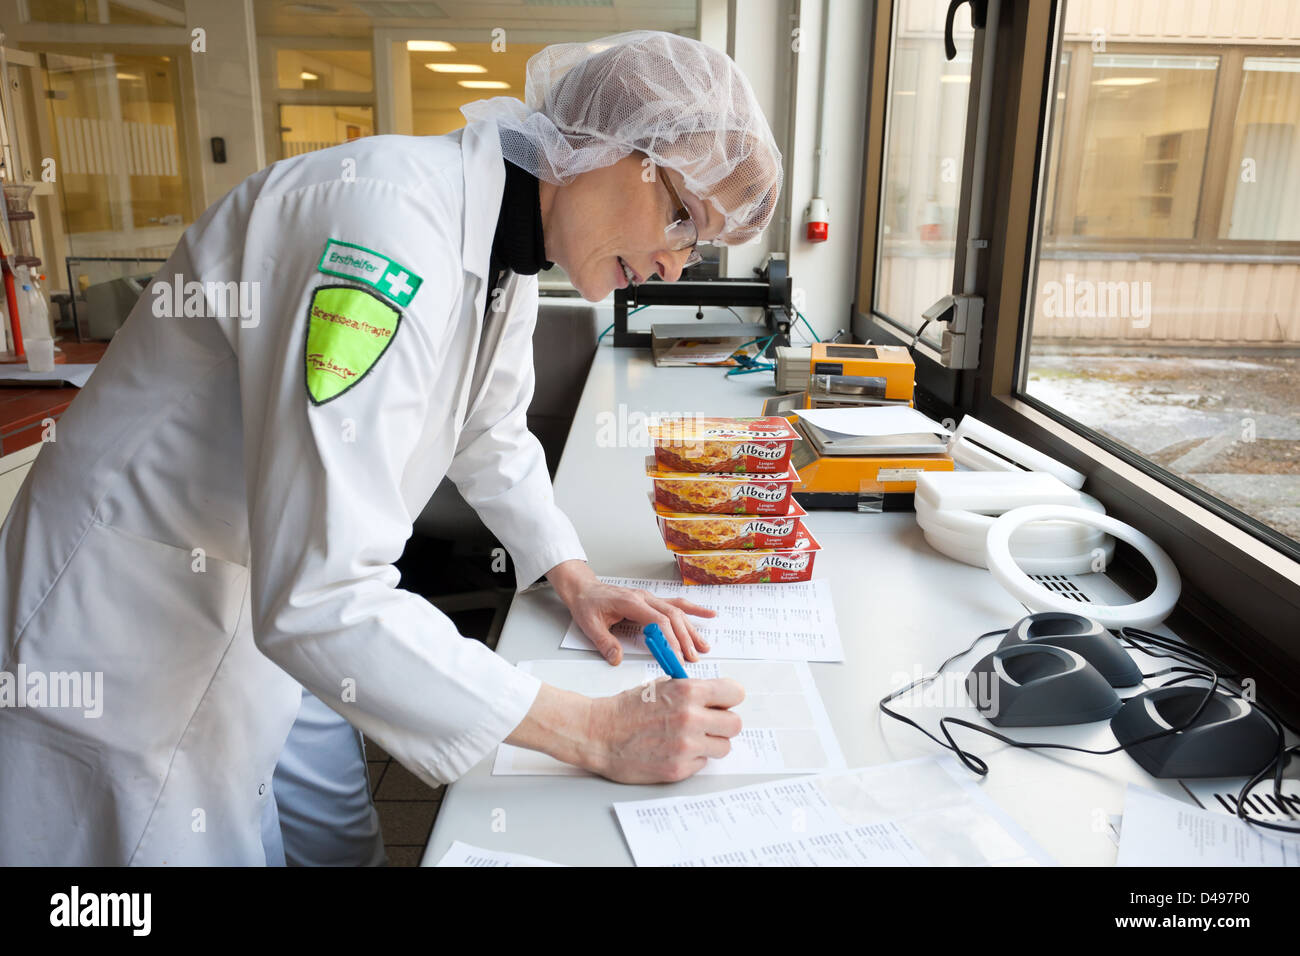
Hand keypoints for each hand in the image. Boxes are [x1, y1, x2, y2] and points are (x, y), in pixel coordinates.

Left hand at [571, 578, 716, 665]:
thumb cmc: (588, 604)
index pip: (658, 621)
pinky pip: (676, 605)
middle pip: (672, 617)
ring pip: (677, 612)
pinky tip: (708, 615)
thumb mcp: (590, 625)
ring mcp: (650, 599)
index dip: (670, 639)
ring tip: (703, 647)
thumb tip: (616, 658)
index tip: (676, 656)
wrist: (585, 589)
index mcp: (631, 602)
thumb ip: (604, 642)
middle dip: (684, 638)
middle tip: (692, 658)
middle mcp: (644, 598)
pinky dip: (693, 610)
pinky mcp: (652, 602)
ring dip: (691, 630)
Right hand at [586, 677, 744, 782]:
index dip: (729, 698)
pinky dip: (692, 758)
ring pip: (723, 747)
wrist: (599, 734)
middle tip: (709, 723)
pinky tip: (673, 750)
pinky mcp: (678, 769)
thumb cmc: (626, 710)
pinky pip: (702, 763)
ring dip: (710, 743)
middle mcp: (691, 719)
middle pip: (735, 724)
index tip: (723, 702)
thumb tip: (714, 698)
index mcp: (688, 692)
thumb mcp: (661, 687)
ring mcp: (686, 747)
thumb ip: (691, 691)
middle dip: (723, 723)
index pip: (735, 693)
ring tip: (689, 738)